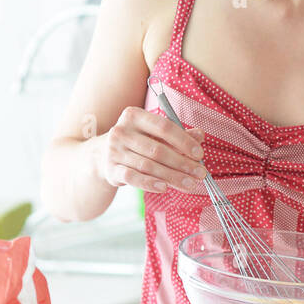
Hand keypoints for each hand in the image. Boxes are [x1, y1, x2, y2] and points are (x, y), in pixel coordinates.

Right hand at [92, 106, 206, 193]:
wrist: (103, 155)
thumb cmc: (137, 142)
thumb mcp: (155, 134)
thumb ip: (178, 135)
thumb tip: (200, 135)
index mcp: (134, 116)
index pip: (163, 127)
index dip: (184, 141)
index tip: (200, 154)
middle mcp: (121, 131)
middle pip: (158, 150)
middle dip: (182, 163)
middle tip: (200, 174)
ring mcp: (114, 151)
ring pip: (148, 166)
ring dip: (172, 176)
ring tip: (190, 184)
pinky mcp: (111, 169)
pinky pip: (133, 177)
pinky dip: (150, 184)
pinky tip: (165, 188)